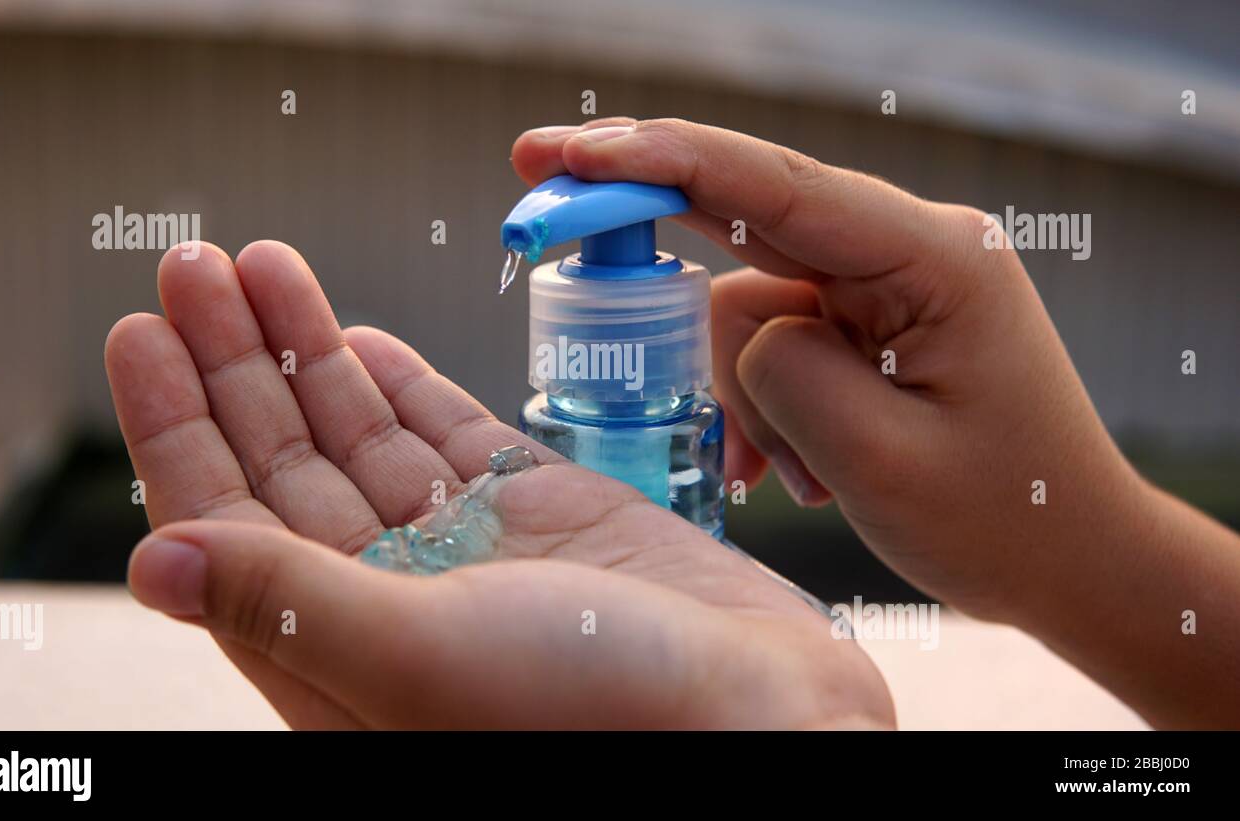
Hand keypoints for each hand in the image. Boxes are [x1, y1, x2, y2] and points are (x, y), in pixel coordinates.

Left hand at [105, 240, 891, 728]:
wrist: (763, 712)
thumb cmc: (602, 715)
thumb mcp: (423, 656)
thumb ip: (290, 601)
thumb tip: (153, 560)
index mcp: (337, 653)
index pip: (224, 523)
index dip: (177, 426)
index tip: (139, 331)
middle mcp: (391, 599)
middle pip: (284, 464)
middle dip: (235, 360)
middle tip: (193, 262)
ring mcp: (466, 552)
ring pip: (360, 436)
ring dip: (305, 350)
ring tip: (257, 265)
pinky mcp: (540, 513)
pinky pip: (446, 436)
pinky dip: (399, 384)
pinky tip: (349, 334)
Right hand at [512, 118, 1239, 727]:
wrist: (1071, 556)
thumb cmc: (1001, 517)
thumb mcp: (879, 460)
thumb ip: (785, 371)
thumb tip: (739, 320)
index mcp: (932, 256)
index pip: (772, 188)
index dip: (655, 163)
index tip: (566, 154)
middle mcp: (906, 247)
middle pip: (745, 215)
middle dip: (648, 229)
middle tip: (539, 218)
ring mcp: (885, 281)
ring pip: (747, 301)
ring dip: (741, 392)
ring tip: (787, 476)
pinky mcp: (868, 319)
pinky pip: (773, 339)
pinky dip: (760, 403)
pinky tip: (793, 470)